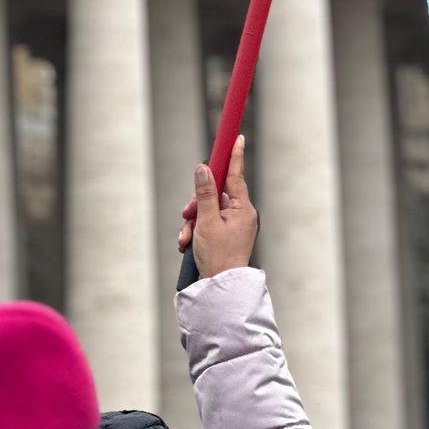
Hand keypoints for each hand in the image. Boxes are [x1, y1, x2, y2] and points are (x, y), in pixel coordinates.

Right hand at [178, 135, 258, 278]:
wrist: (220, 291)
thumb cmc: (218, 257)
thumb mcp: (206, 221)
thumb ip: (204, 194)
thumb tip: (203, 168)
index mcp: (243, 208)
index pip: (236, 174)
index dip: (234, 155)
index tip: (238, 137)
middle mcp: (240, 214)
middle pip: (214, 195)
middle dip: (196, 205)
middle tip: (186, 216)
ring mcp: (232, 227)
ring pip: (206, 211)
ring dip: (191, 223)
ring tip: (185, 240)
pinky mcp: (223, 238)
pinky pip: (205, 226)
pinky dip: (194, 232)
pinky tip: (186, 246)